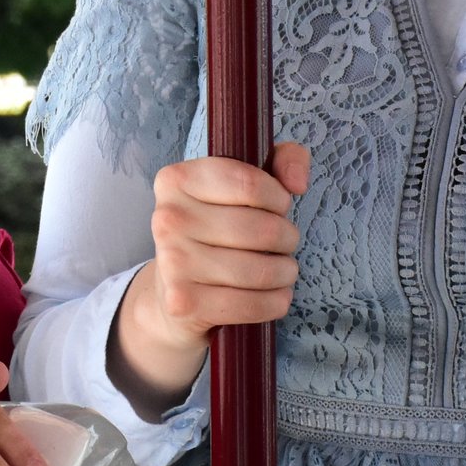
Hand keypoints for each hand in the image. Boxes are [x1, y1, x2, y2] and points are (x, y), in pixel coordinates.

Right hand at [110, 143, 310, 415]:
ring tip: (283, 272)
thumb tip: (297, 180)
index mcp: (177, 180)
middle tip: (284, 246)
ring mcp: (172, 262)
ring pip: (260, 269)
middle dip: (287, 239)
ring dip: (285, 273)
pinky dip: (274, 302)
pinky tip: (274, 297)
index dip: (278, 198)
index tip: (278, 208)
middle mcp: (168, 218)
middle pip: (261, 228)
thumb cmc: (215, 234)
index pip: (249, 183)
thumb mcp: (240, 187)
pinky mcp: (182, 302)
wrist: (171, 296)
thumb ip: (280, 161)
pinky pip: (250, 304)